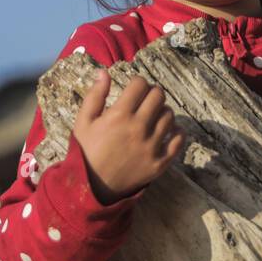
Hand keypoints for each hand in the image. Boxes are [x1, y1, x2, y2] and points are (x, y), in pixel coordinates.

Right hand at [73, 72, 185, 204]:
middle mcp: (138, 129)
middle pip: (158, 96)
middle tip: (146, 100)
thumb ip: (95, 96)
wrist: (92, 187)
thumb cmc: (87, 152)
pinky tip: (168, 131)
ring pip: (169, 116)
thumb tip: (104, 73)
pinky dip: (177, 132)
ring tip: (153, 116)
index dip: (137, 83)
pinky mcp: (160, 162)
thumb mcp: (83, 122)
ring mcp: (151, 146)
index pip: (140, 84)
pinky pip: (178, 140)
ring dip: (163, 111)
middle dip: (152, 94)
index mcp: (119, 116)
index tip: (134, 89)